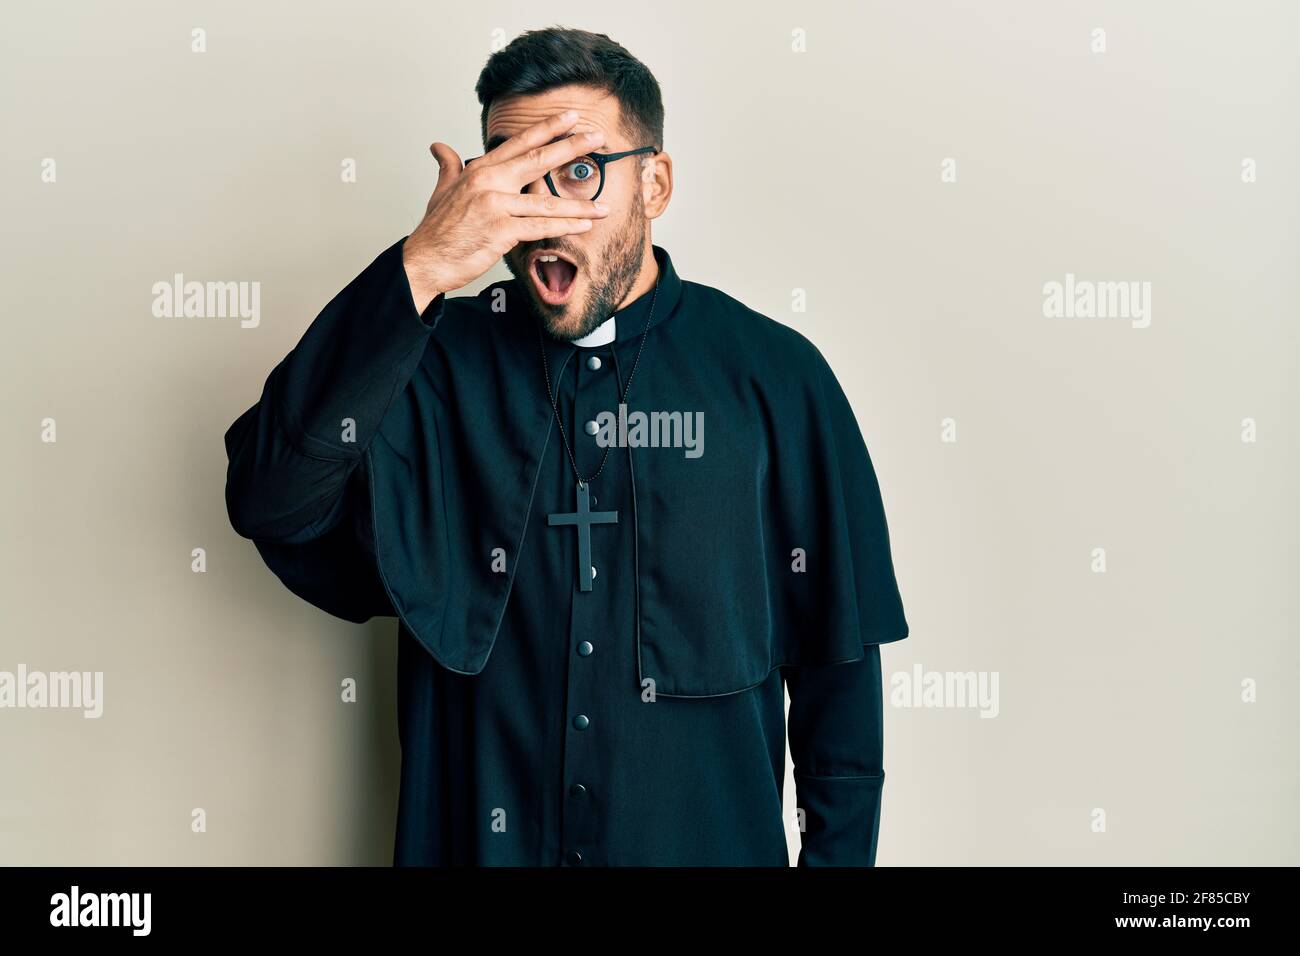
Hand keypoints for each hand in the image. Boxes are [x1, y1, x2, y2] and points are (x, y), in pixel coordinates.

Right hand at [401, 110, 610, 311]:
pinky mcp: (500, 231)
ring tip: (604, 205)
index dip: (548, 128)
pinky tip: (584, 226)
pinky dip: (564, 227)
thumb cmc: (435, 230)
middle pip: (538, 159)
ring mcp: (495, 205)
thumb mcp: (442, 191)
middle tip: (598, 137)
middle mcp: (488, 182)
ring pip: (545, 201)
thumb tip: (440, 148)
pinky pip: (540, 227)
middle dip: (571, 147)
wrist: (423, 261)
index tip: (572, 118)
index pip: (520, 143)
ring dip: (579, 205)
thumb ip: (448, 167)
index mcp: (479, 170)